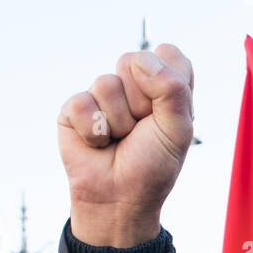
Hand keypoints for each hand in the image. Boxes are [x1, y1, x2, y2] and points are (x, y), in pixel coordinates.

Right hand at [58, 45, 193, 247]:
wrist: (120, 199)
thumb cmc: (152, 166)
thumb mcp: (178, 131)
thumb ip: (173, 89)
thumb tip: (140, 59)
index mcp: (165, 85)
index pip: (168, 54)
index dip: (168, 83)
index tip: (166, 114)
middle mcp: (134, 84)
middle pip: (135, 60)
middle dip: (141, 103)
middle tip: (141, 130)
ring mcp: (103, 94)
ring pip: (107, 83)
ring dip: (118, 122)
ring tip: (119, 140)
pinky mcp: (75, 108)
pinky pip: (82, 103)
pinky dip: (94, 132)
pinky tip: (98, 145)